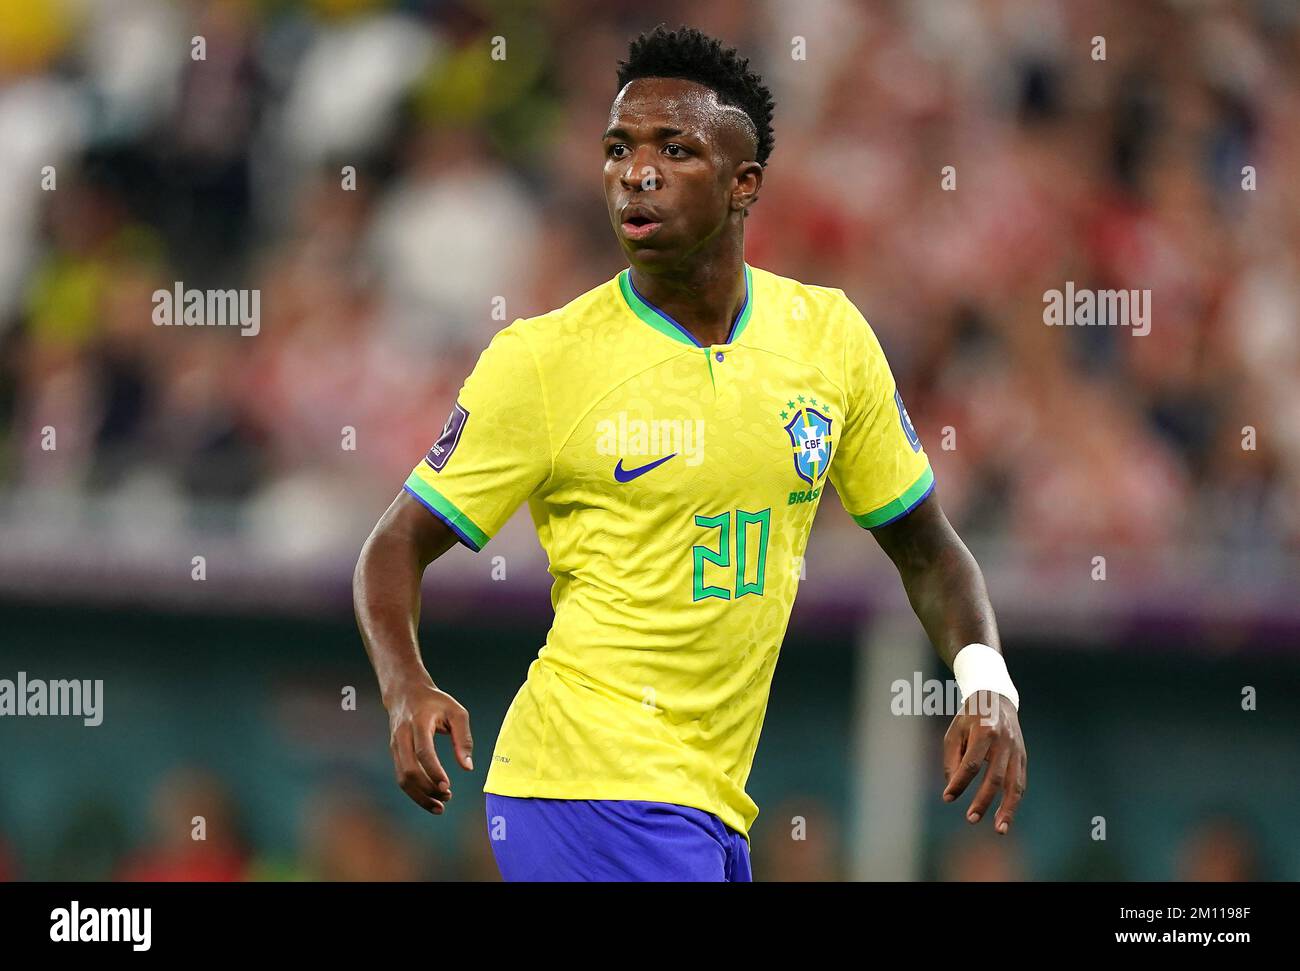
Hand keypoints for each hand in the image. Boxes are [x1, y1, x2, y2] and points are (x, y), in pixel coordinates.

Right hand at [385, 679, 473, 814]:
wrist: (405, 692)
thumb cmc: (435, 702)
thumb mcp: (456, 712)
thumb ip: (464, 738)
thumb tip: (468, 767)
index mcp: (418, 722)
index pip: (423, 751)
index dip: (434, 771)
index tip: (447, 787)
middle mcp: (402, 735)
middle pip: (408, 770)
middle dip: (426, 789)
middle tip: (447, 798)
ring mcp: (395, 745)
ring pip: (402, 778)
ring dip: (420, 796)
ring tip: (440, 807)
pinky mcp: (394, 753)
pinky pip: (401, 777)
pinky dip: (414, 792)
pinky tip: (430, 799)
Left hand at [941, 691, 1025, 833]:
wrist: (996, 699)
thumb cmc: (970, 718)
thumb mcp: (955, 732)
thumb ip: (953, 759)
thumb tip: (952, 787)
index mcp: (984, 731)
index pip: (971, 763)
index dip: (959, 783)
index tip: (947, 798)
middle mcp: (1004, 742)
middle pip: (995, 777)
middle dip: (983, 801)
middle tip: (970, 819)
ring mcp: (1017, 750)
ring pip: (1015, 784)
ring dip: (1008, 809)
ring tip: (1000, 829)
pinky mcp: (1023, 757)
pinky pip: (1020, 782)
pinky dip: (1014, 801)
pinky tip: (1006, 816)